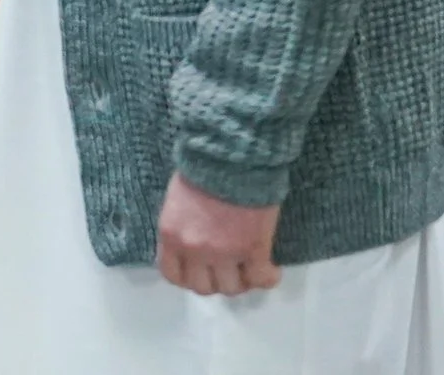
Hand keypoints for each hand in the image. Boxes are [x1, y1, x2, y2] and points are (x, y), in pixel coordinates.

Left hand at [155, 173, 283, 296]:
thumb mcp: (179, 200)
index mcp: (171, 235)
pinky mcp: (253, 250)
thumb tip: (193, 242)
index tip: (201, 272)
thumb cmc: (203, 168)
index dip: (188, 277)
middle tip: (228, 269)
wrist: (231, 156)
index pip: (172, 274)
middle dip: (216, 280)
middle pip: (203, 287)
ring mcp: (224, 253)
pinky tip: (271, 269)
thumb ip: (183, 226)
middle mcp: (194, 250)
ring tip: (250, 268)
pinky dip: (268, 278)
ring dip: (241, 281)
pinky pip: (261, 279)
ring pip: (231, 288)